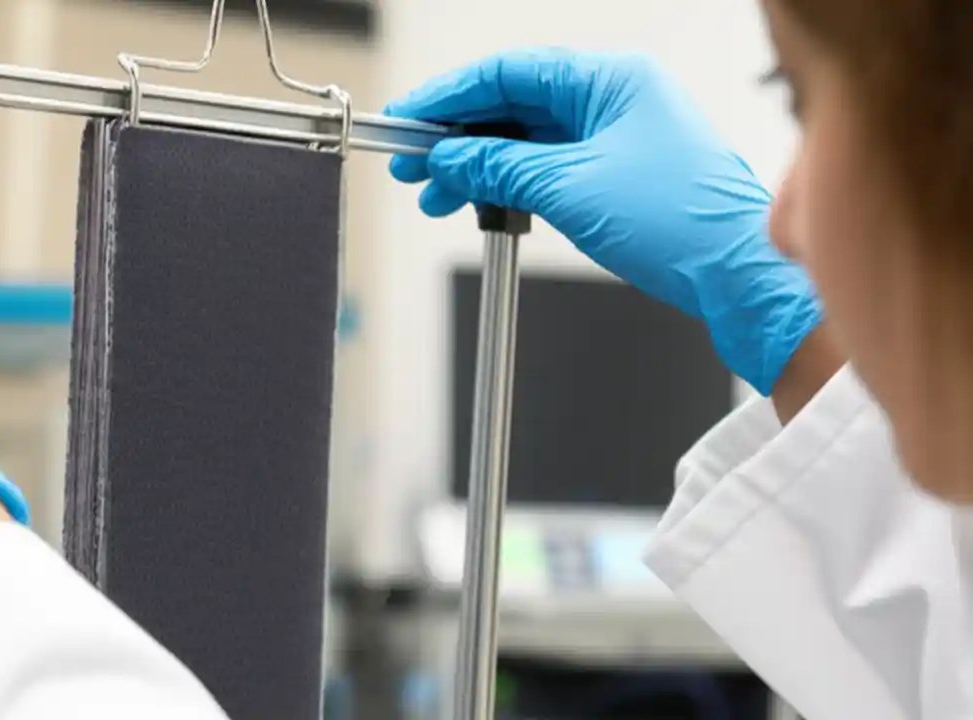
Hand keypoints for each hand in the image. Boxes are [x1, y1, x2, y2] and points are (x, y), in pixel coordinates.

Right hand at [386, 48, 821, 393]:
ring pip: (529, 141)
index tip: (409, 119)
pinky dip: (511, 185)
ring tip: (436, 197)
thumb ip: (500, 167)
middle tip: (413, 165)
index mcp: (612, 79)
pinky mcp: (619, 175)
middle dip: (458, 138)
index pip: (509, 72)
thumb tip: (451, 155)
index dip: (450, 96)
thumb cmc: (682, 225)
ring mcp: (618, 137)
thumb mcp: (570, 189)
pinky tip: (479, 203)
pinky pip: (550, 168)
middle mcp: (616, 99)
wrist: (740, 278)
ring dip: (479, 168)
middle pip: (515, 106)